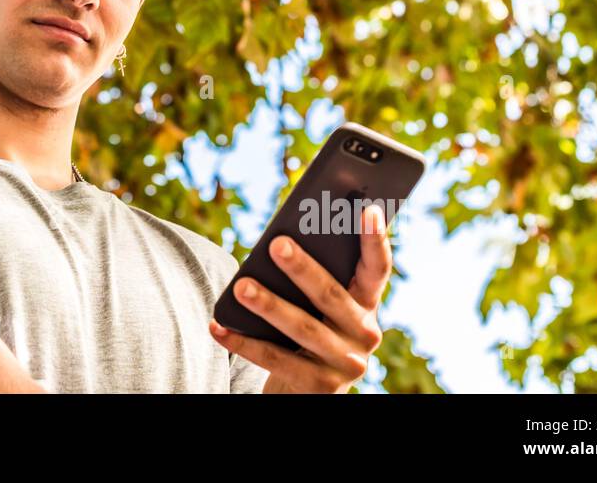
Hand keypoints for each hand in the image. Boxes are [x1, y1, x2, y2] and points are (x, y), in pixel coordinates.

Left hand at [209, 204, 391, 392]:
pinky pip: (276, 360)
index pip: (377, 268)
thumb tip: (281, 240)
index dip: (375, 240)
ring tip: (241, 286)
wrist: (306, 387)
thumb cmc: (309, 327)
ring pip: (303, 329)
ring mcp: (346, 363)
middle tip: (277, 245)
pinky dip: (244, 342)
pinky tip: (218, 326)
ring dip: (269, 305)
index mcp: (367, 303)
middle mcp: (365, 333)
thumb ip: (314, 276)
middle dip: (303, 269)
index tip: (368, 208)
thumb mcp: (320, 304)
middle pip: (331, 295)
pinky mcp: (320, 387)